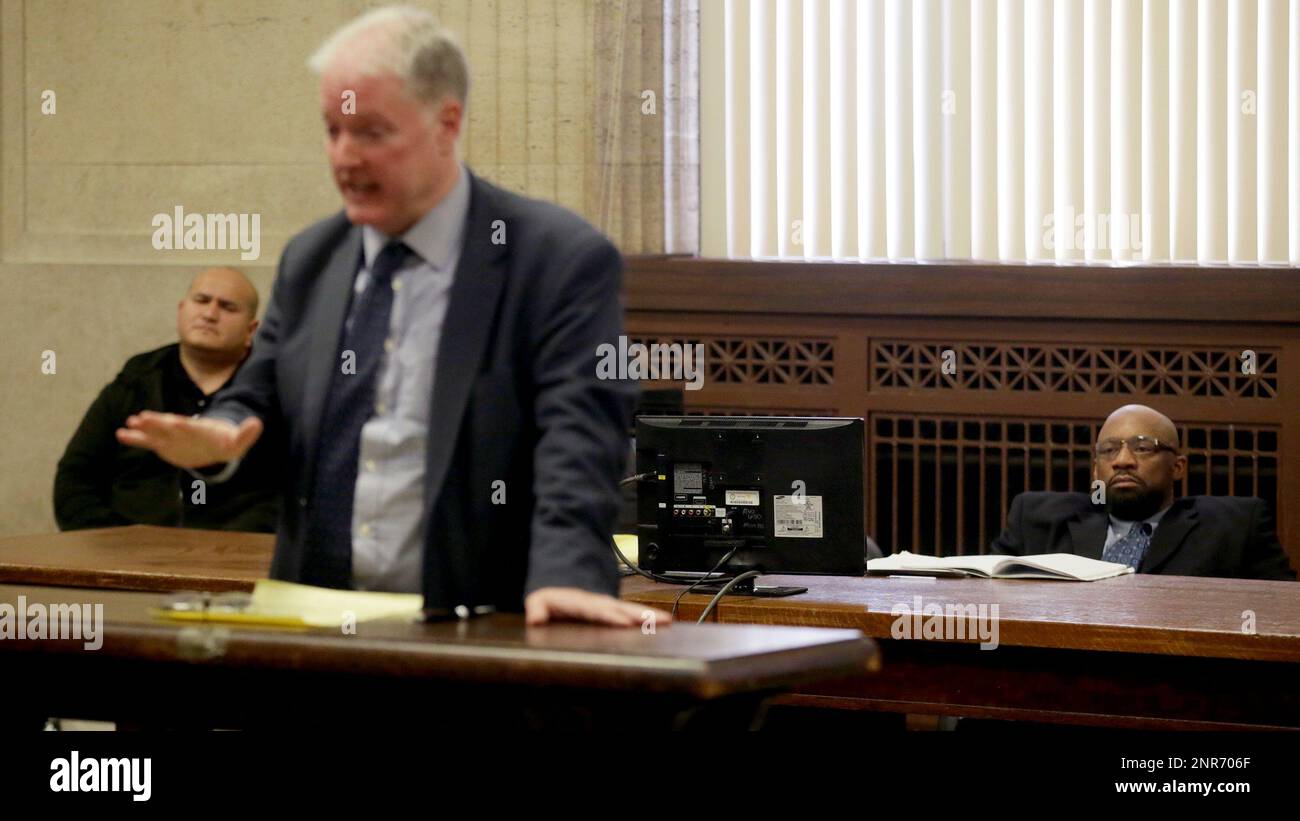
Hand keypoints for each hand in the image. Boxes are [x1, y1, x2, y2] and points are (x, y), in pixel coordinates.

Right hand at [116, 411, 262, 468]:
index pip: (191, 427)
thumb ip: (246, 434)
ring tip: (130, 423)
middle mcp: (182, 430)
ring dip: (144, 428)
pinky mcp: (163, 445)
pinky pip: (147, 441)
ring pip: (155, 432)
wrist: (215, 444)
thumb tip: (257, 423)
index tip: (174, 421)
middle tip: (142, 417)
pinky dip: (135, 439)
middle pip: (169, 426)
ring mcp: (171, 437)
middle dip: (158, 423)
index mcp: (199, 429)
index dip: (184, 425)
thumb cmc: (226, 442)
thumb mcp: (238, 441)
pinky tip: (121, 434)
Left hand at [525, 587, 672, 627]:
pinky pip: (632, 614)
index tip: (624, 623)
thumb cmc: (550, 600)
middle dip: (639, 615)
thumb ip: (537, 610)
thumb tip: (535, 619)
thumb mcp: (538, 602)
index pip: (596, 610)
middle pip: (620, 608)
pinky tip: (664, 623)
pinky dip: (648, 618)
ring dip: (649, 615)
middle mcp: (597, 602)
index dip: (610, 616)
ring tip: (668, 621)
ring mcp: (607, 606)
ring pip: (630, 610)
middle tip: (660, 620)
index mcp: (579, 603)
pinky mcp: (614, 611)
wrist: (558, 589)